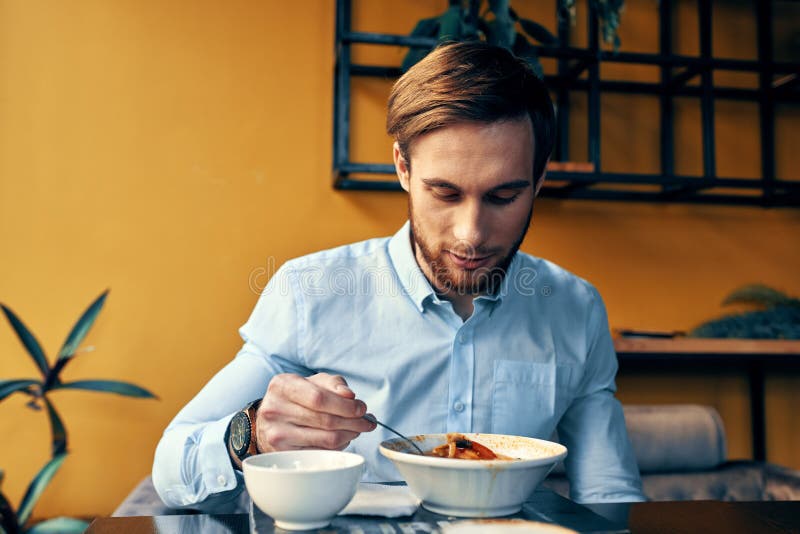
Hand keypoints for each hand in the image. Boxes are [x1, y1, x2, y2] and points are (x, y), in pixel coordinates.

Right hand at [255, 372, 376, 452]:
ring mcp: (277, 434)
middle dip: (354, 422)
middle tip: (367, 422)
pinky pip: (321, 452)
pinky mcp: (283, 453)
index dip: (345, 405)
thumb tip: (350, 396)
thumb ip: (333, 384)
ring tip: (357, 429)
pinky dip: (339, 446)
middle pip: (326, 420)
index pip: (319, 398)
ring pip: (326, 439)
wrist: (270, 419)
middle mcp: (275, 410)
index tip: (362, 408)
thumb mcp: (313, 381)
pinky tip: (343, 438)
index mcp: (282, 386)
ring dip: (350, 435)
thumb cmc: (296, 397)